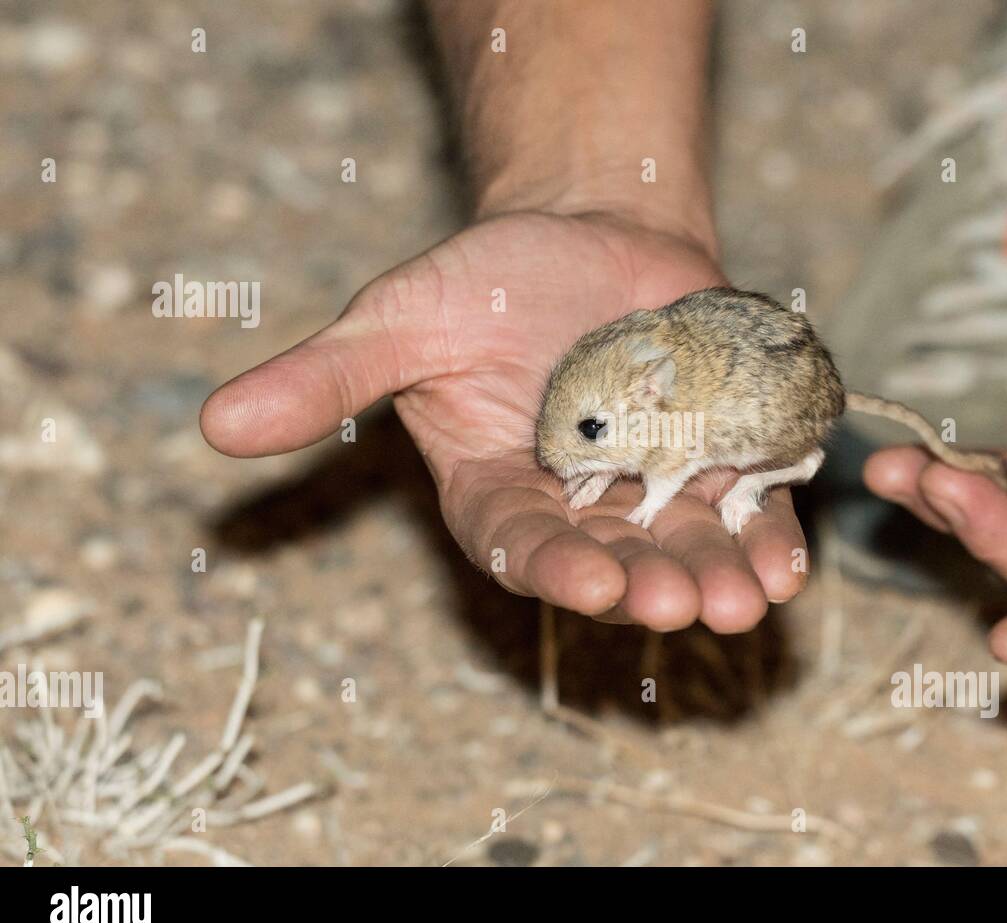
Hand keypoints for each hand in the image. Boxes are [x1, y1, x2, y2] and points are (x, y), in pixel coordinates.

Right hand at [201, 211, 810, 632]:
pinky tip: (788, 562)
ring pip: (686, 546)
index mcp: (495, 490)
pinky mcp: (720, 457)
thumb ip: (328, 379)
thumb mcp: (398, 320)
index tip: (590, 578)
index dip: (553, 564)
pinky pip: (748, 509)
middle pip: (613, 560)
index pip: (518, 544)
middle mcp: (576, 505)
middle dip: (648, 583)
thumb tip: (214, 424)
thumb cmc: (484, 279)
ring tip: (747, 598)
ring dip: (717, 576)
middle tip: (682, 603)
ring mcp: (654, 486)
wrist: (589, 232)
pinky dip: (768, 536)